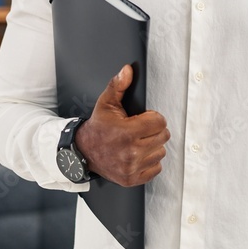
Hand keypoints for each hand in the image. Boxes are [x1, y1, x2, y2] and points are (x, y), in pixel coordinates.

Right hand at [73, 64, 169, 186]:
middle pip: (163, 136)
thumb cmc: (98, 127)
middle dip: (154, 131)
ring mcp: (132, 167)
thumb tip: (128, 69)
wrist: (83, 152)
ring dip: (153, 147)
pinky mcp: (132, 179)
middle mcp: (130, 152)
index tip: (143, 119)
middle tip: (140, 130)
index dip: (153, 118)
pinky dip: (150, 162)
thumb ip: (118, 85)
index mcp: (127, 132)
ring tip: (138, 142)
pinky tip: (138, 155)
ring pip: (161, 152)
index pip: (160, 122)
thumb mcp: (106, 103)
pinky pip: (156, 168)